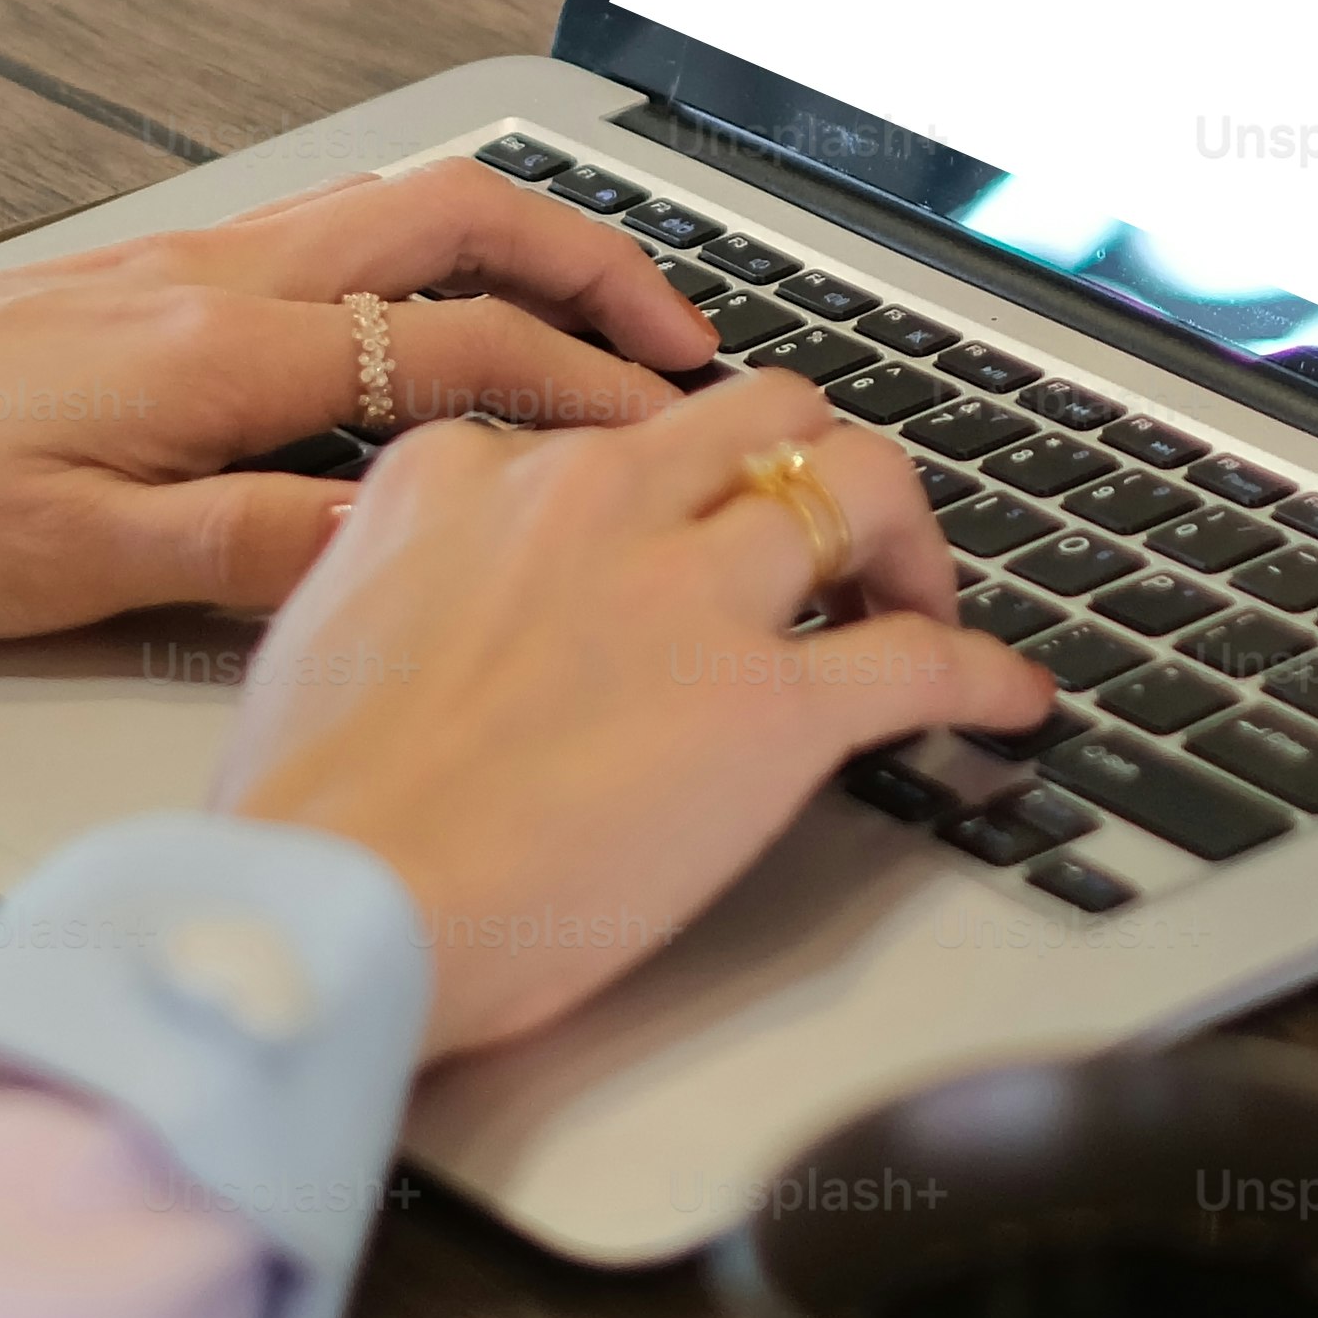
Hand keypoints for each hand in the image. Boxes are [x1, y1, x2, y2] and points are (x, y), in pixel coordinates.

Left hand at [0, 161, 726, 640]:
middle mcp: (218, 279)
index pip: (458, 352)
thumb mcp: (69, 561)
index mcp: (221, 351)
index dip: (588, 395)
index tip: (682, 437)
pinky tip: (435, 325)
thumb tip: (409, 540)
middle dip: (595, 268)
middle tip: (691, 339)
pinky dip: (430, 260)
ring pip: (398, 213)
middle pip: (457, 223)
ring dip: (519, 251)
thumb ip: (250, 546)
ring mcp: (183, 268)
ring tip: (600, 317)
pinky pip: (333, 237)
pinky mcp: (144, 284)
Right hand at [214, 368, 1057, 1058]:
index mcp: (471, 474)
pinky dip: (985, 673)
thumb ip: (407, 574)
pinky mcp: (768, 708)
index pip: (612, 431)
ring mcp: (690, 596)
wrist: (334, 903)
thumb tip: (446, 598)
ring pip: (860, 487)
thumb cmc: (309, 811)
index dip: (670, 486)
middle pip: (763, 413)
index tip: (688, 529)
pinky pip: (920, 659)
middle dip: (815, 460)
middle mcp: (594, 502)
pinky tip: (1008, 698)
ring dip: (909, 542)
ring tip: (922, 594)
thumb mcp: (327, 625)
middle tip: (832, 533)